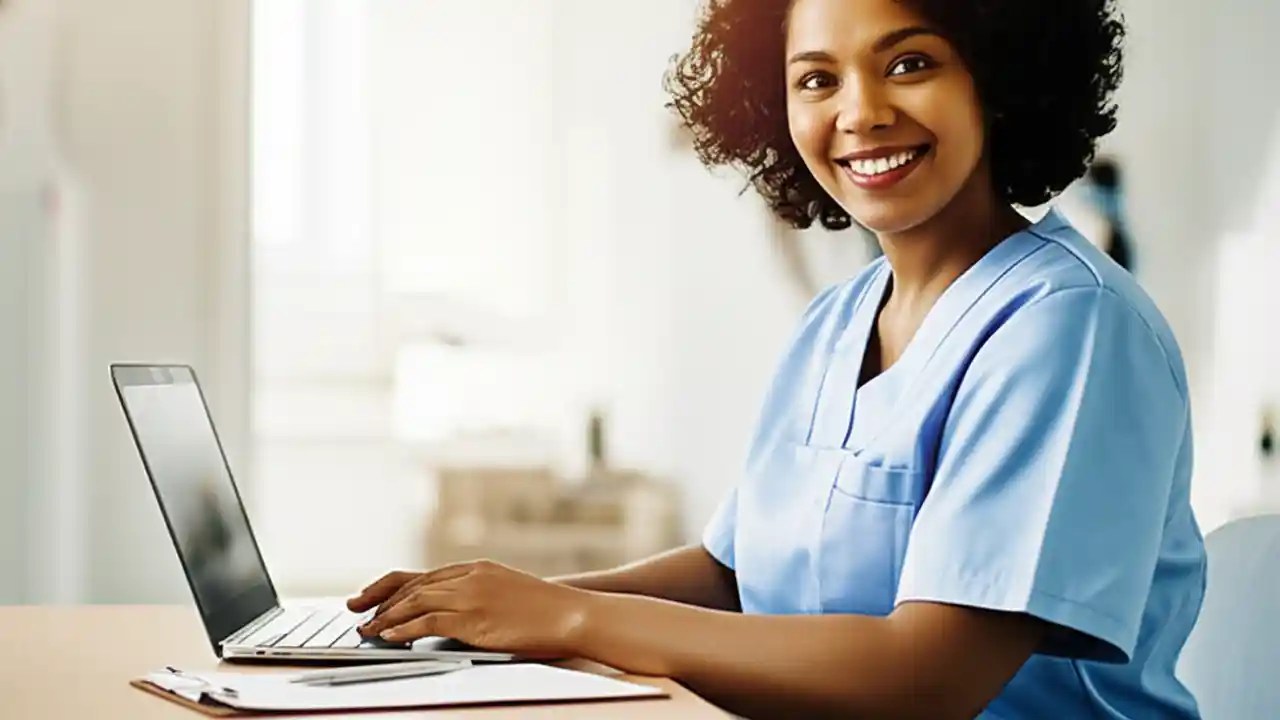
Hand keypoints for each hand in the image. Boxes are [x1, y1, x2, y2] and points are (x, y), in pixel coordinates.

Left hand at [346, 560, 589, 658]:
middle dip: (379, 598)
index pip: (423, 575)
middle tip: (355, 610)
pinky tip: (388, 636)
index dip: (393, 585)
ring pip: (415, 600)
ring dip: (385, 616)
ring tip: (366, 629)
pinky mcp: (473, 617)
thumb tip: (454, 612)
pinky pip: (427, 620)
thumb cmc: (545, 610)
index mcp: (476, 568)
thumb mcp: (508, 592)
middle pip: (412, 584)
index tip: (372, 596)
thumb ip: (479, 594)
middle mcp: (469, 577)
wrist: (570, 613)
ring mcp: (470, 595)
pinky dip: (403, 628)